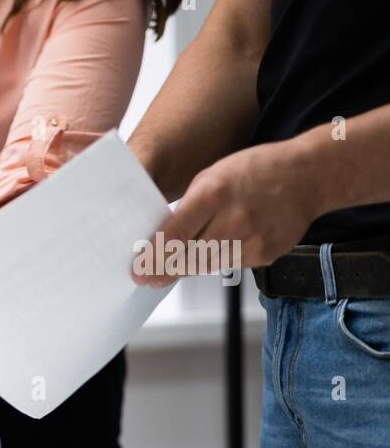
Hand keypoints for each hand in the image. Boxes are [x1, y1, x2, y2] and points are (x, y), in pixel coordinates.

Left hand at [132, 140, 318, 287]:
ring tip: (191, 251)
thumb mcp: (212, 176)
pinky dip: (221, 257)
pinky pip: (231, 265)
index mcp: (214, 194)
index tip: (138, 272)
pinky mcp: (265, 255)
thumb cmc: (255, 171)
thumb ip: (186, 209)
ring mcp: (252, 241)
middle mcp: (233, 220)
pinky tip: (229, 240)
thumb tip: (162, 242)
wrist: (308, 175)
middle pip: (187, 259)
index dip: (152, 259)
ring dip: (193, 262)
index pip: (173, 237)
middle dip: (165, 270)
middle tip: (149, 276)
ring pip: (207, 265)